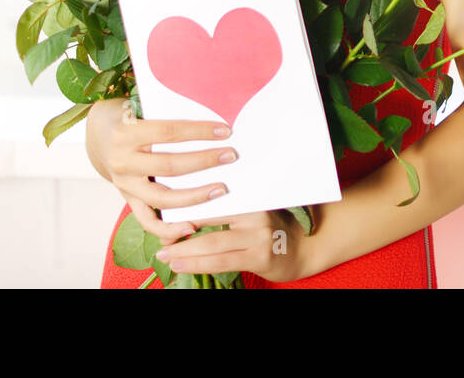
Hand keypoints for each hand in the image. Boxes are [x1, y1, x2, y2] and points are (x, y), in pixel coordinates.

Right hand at [85, 97, 237, 247]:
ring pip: (162, 197)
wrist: (96, 135)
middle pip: (169, 165)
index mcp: (126, 133)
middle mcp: (123, 161)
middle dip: (204, 161)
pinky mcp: (128, 199)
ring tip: (220, 189)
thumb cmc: (126, 115)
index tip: (225, 131)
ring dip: (195, 196)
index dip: (198, 131)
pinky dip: (169, 229)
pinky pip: (147, 220)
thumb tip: (209, 114)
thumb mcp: (138, 106)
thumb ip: (165, 113)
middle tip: (230, 156)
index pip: (169, 132)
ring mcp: (124, 184)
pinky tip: (191, 226)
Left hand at [154, 208, 313, 283]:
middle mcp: (255, 214)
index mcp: (250, 198)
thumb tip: (186, 209)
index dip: (185, 209)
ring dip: (183, 251)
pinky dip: (196, 264)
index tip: (164, 216)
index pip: (211, 200)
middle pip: (208, 221)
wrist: (304, 248)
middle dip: (180, 231)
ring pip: (211, 244)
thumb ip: (228, 208)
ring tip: (164, 255)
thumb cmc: (272, 229)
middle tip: (160, 238)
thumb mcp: (252, 212)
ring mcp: (258, 236)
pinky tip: (180, 266)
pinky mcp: (259, 257)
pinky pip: (221, 262)